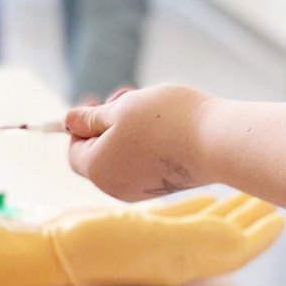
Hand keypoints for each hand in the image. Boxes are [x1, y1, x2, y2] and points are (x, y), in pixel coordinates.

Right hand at [50, 194, 284, 285]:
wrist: (57, 251)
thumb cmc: (100, 248)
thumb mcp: (152, 239)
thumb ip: (196, 236)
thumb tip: (239, 238)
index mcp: (185, 260)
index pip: (236, 250)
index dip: (261, 235)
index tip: (284, 218)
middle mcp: (178, 253)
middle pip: (227, 235)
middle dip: (251, 217)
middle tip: (274, 197)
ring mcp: (161, 241)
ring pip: (208, 224)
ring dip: (231, 209)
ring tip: (250, 193)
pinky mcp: (143, 228)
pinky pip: (182, 216)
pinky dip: (200, 205)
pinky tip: (209, 197)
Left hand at [65, 85, 211, 200]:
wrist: (217, 141)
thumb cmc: (166, 121)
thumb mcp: (120, 109)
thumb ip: (91, 118)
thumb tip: (68, 121)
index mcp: (98, 169)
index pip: (75, 150)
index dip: (81, 124)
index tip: (97, 101)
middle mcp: (117, 187)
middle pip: (100, 153)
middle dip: (108, 122)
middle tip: (126, 96)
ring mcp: (143, 189)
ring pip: (123, 156)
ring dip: (128, 129)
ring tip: (149, 107)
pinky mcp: (165, 185)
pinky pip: (144, 163)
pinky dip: (147, 143)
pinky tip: (166, 125)